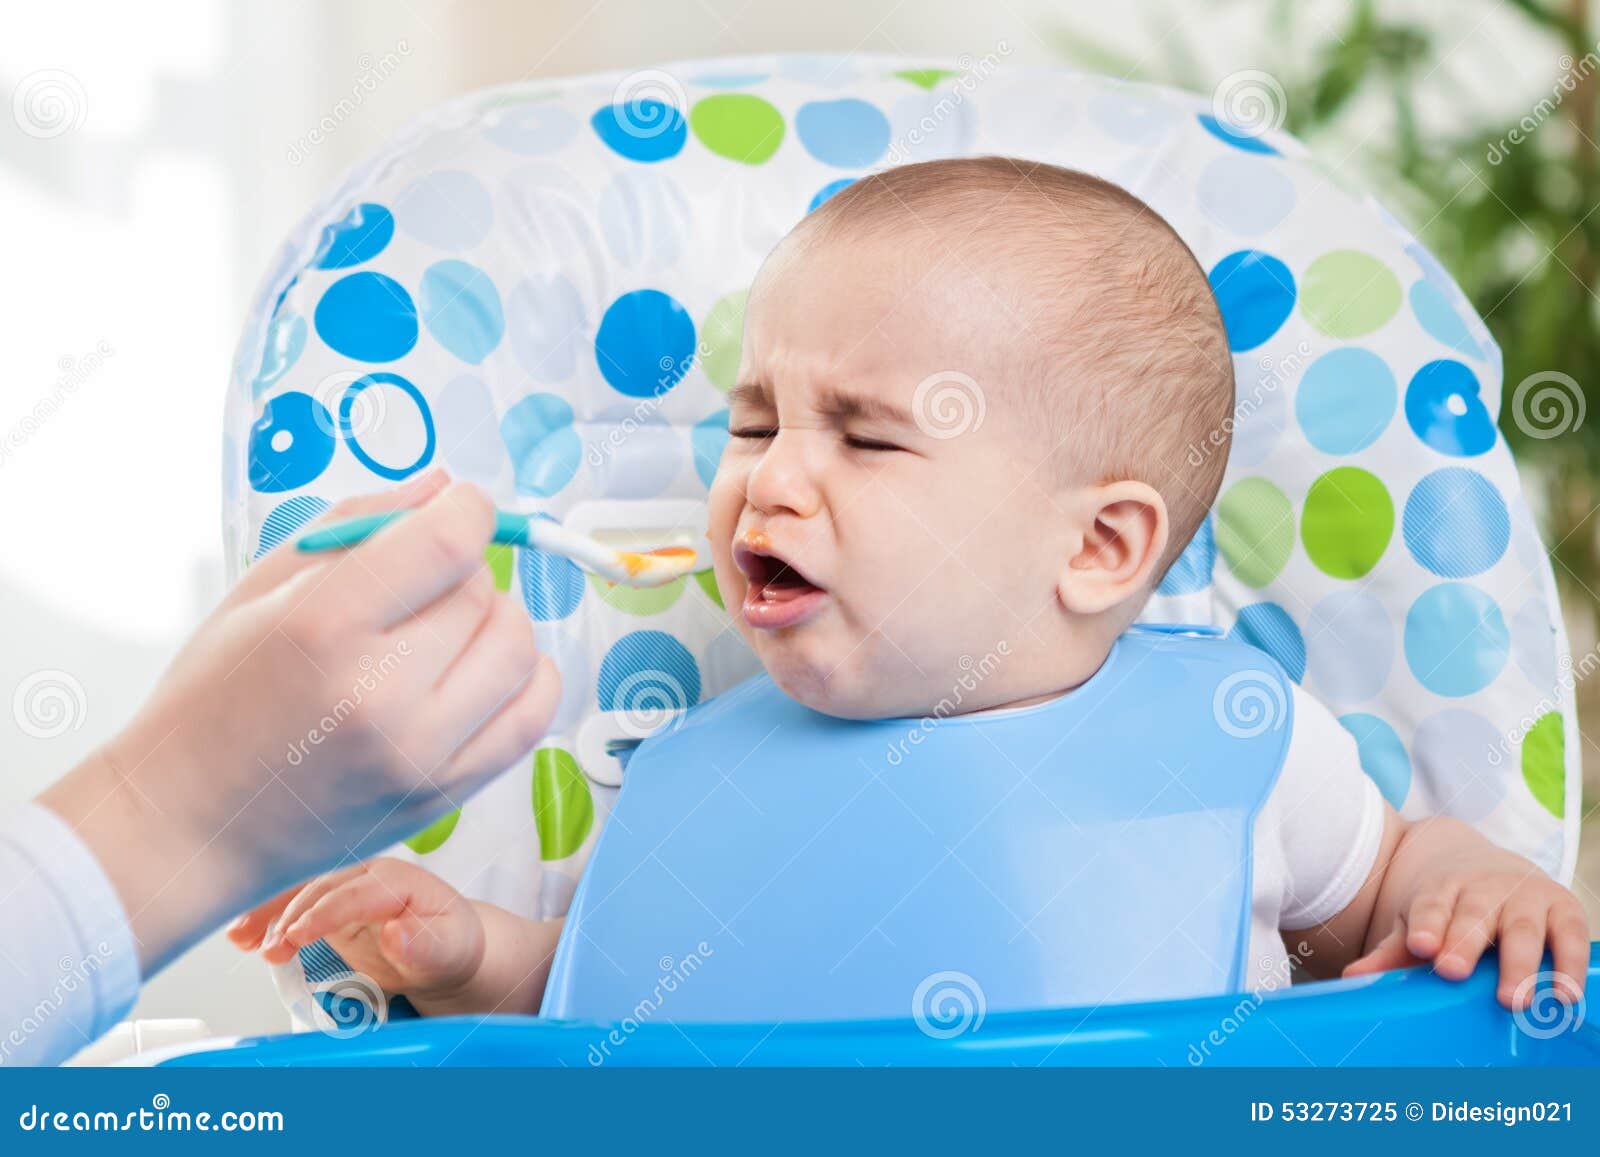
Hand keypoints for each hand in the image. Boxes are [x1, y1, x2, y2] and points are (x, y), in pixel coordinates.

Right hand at [40, 469, 560, 972]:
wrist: (192, 821)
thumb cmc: (217, 697)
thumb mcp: (262, 588)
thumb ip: (359, 525)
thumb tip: (445, 486)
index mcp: (324, 627)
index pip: (448, 543)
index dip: (467, 511)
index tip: (457, 509)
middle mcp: (378, 694)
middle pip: (482, 593)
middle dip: (465, 572)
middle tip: (425, 583)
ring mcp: (418, 754)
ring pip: (519, 651)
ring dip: (499, 622)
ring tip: (451, 627)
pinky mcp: (444, 795)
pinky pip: (532, 717)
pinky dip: (527, 677)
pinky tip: (485, 667)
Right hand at [229, 858, 483, 1003]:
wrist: (443, 947)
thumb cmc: (448, 944)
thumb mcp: (447, 950)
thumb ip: (424, 945)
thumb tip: (396, 933)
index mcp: (398, 879)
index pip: (357, 892)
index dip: (325, 913)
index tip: (298, 935)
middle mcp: (367, 876)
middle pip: (321, 889)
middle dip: (291, 916)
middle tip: (271, 950)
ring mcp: (344, 888)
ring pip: (299, 891)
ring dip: (267, 912)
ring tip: (241, 940)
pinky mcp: (328, 906)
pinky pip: (292, 905)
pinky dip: (266, 917)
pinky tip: (243, 936)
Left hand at [1343, 830, 1589, 1010]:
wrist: (1482, 861)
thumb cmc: (1445, 904)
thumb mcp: (1414, 919)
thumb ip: (1390, 951)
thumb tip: (1352, 977)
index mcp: (1440, 889)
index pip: (1430, 906)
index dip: (1426, 924)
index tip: (1419, 945)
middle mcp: (1484, 890)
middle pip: (1474, 917)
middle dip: (1464, 944)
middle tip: (1454, 972)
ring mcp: (1525, 897)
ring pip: (1522, 930)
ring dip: (1518, 965)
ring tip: (1512, 999)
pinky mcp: (1562, 908)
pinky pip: (1570, 938)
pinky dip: (1569, 965)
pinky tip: (1564, 993)